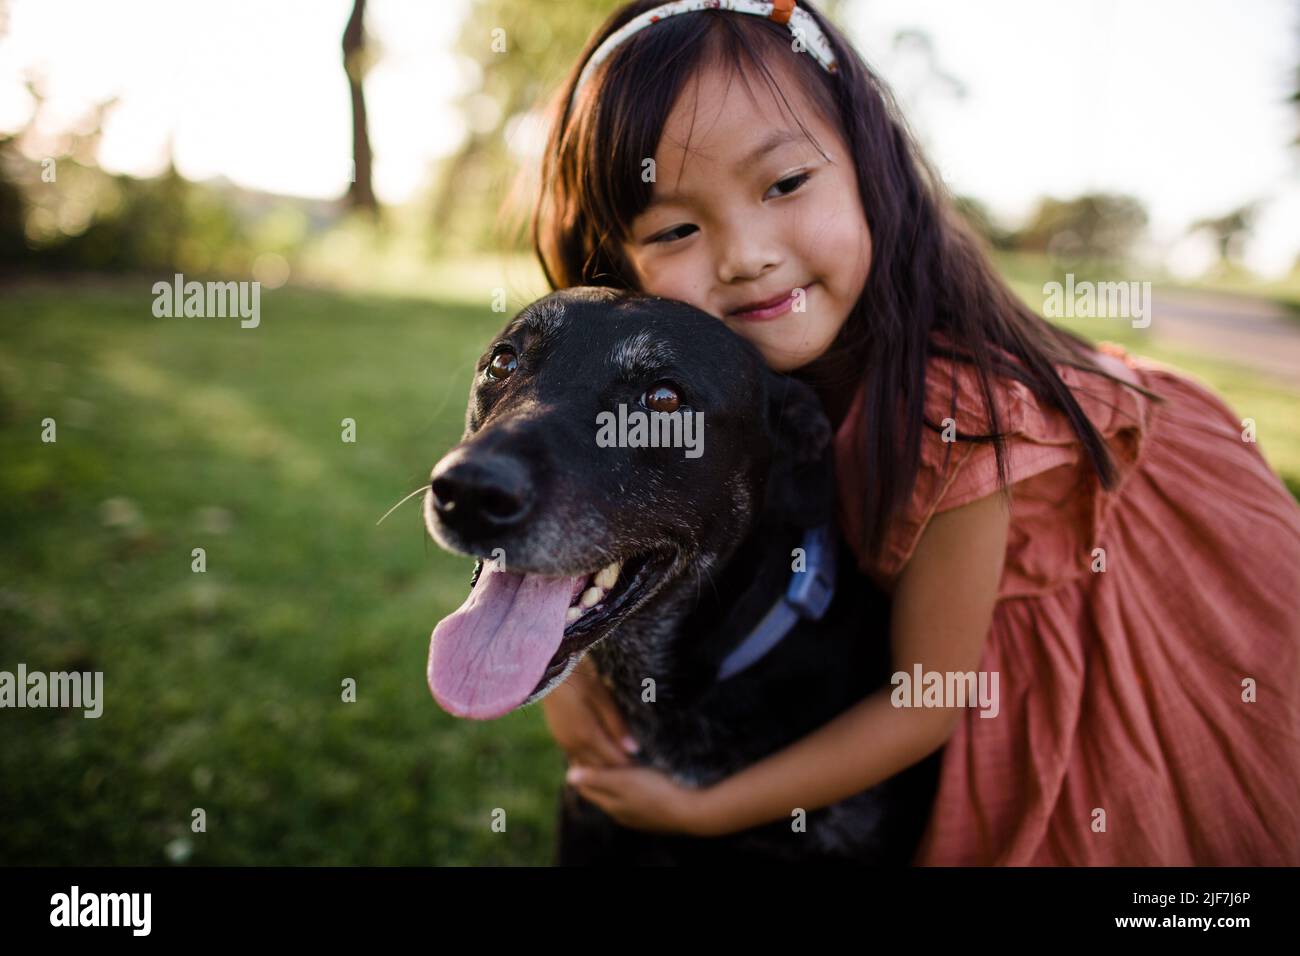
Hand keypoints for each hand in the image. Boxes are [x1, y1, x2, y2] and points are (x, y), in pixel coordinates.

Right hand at [540, 654, 638, 767]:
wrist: (549, 670)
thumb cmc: (581, 679)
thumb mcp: (603, 698)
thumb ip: (617, 725)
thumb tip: (634, 750)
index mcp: (587, 736)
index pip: (613, 761)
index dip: (628, 763)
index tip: (643, 760)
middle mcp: (573, 745)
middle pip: (600, 766)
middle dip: (615, 766)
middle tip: (634, 759)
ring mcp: (564, 742)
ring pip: (587, 763)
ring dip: (602, 762)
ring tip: (619, 753)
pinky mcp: (559, 738)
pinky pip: (577, 756)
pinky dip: (590, 756)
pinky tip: (600, 748)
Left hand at [566, 763, 709, 834]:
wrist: (691, 811)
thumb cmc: (656, 791)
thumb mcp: (624, 781)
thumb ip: (597, 778)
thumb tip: (567, 776)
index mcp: (610, 804)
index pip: (585, 786)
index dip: (581, 767)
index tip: (582, 747)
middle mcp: (620, 814)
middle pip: (600, 792)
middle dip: (595, 774)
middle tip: (596, 750)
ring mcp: (637, 817)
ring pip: (618, 796)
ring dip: (614, 781)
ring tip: (617, 761)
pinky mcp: (653, 815)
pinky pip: (634, 800)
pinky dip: (630, 788)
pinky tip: (639, 777)